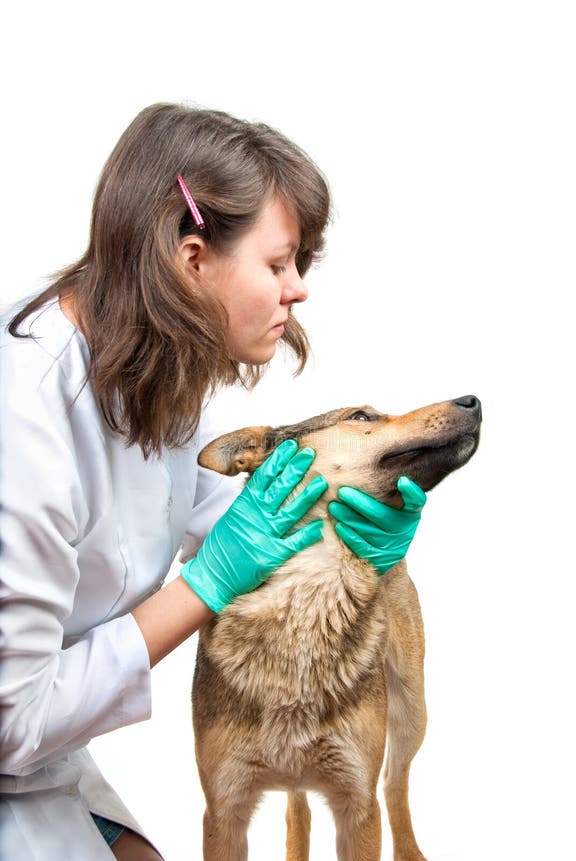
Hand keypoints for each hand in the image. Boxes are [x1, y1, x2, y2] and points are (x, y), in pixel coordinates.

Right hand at [181, 440, 327, 611]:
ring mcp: (265, 535)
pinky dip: (308, 534)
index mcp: (245, 505)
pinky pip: (294, 542)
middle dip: (296, 469)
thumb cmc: (222, 545)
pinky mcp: (272, 555)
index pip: (264, 477)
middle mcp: (256, 516)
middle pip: (280, 488)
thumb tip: (264, 485)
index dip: (278, 461)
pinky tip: (321, 525)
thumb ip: (249, 502)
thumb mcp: (233, 516)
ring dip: (308, 496)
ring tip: (321, 482)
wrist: (213, 574)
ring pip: (291, 512)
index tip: (291, 447)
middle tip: (310, 454)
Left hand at [328, 476, 425, 575]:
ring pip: (368, 531)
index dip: (411, 493)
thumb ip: (392, 490)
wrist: (386, 551)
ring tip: (333, 506)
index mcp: (411, 514)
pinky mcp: (378, 559)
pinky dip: (349, 535)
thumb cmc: (388, 520)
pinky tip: (338, 525)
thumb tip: (394, 476)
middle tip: (342, 492)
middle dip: (360, 503)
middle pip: (382, 516)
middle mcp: (404, 531)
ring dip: (349, 517)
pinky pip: (361, 546)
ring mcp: (391, 547)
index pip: (416, 502)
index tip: (402, 481)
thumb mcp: (397, 506)